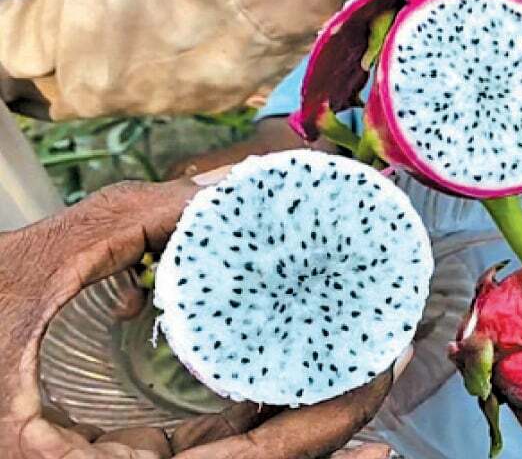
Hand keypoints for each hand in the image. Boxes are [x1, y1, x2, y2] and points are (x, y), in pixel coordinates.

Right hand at [0, 169, 406, 457]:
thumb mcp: (41, 265)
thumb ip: (136, 220)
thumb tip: (231, 186)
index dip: (330, 429)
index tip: (378, 376)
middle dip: (335, 419)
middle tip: (383, 360)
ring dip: (309, 424)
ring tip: (358, 370)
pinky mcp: (133, 453)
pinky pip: (218, 449)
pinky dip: (269, 431)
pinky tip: (299, 396)